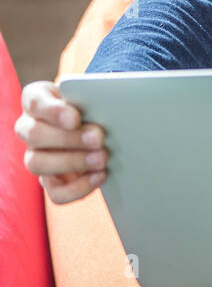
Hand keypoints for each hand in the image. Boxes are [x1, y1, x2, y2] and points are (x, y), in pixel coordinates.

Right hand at [14, 80, 108, 203]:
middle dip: (68, 139)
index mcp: (37, 100)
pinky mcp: (50, 181)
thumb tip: (107, 101)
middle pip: (34, 134)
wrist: (101, 127)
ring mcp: (36, 156)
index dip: (53, 111)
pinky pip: (55, 192)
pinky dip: (78, 188)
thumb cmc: (94, 104)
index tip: (75, 118)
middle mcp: (29, 128)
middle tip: (98, 138)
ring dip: (72, 162)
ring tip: (101, 158)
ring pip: (37, 164)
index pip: (34, 101)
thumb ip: (93, 96)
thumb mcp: (93, 94)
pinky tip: (100, 176)